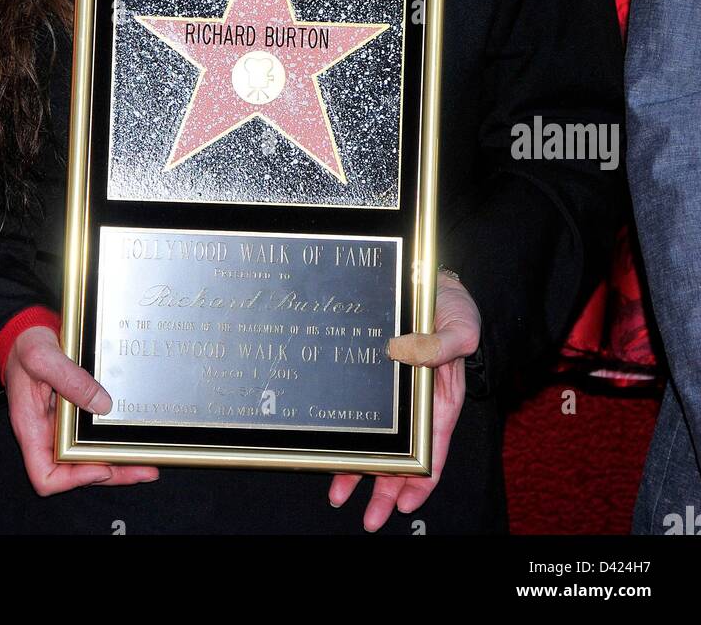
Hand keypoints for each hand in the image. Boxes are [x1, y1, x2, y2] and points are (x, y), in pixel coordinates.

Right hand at [4, 325, 159, 495]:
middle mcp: (46, 435)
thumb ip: (70, 379)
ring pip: (88, 458)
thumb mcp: (42, 356)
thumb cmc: (25, 345)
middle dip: (111, 474)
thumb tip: (103, 405)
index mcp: (32, 428)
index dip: (73, 479)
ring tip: (147, 465)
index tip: (100, 466)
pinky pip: (92, 437)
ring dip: (117, 463)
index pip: (45, 477)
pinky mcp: (74, 415)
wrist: (27, 333)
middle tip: (144, 470)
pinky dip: (112, 442)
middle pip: (76, 472)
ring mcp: (61, 427)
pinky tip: (131, 439)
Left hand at [329, 271, 480, 530]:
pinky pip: (361, 413)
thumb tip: (415, 354)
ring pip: (378, 441)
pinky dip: (349, 435)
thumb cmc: (451, 305)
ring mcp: (393, 395)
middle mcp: (416, 403)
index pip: (433, 449)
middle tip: (369, 517)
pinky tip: (334, 452)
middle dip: (385, 488)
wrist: (426, 276)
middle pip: (402, 456)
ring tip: (339, 495)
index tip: (404, 501)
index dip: (421, 480)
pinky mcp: (373, 380)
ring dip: (360, 470)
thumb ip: (445, 344)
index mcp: (442, 399)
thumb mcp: (460, 325)